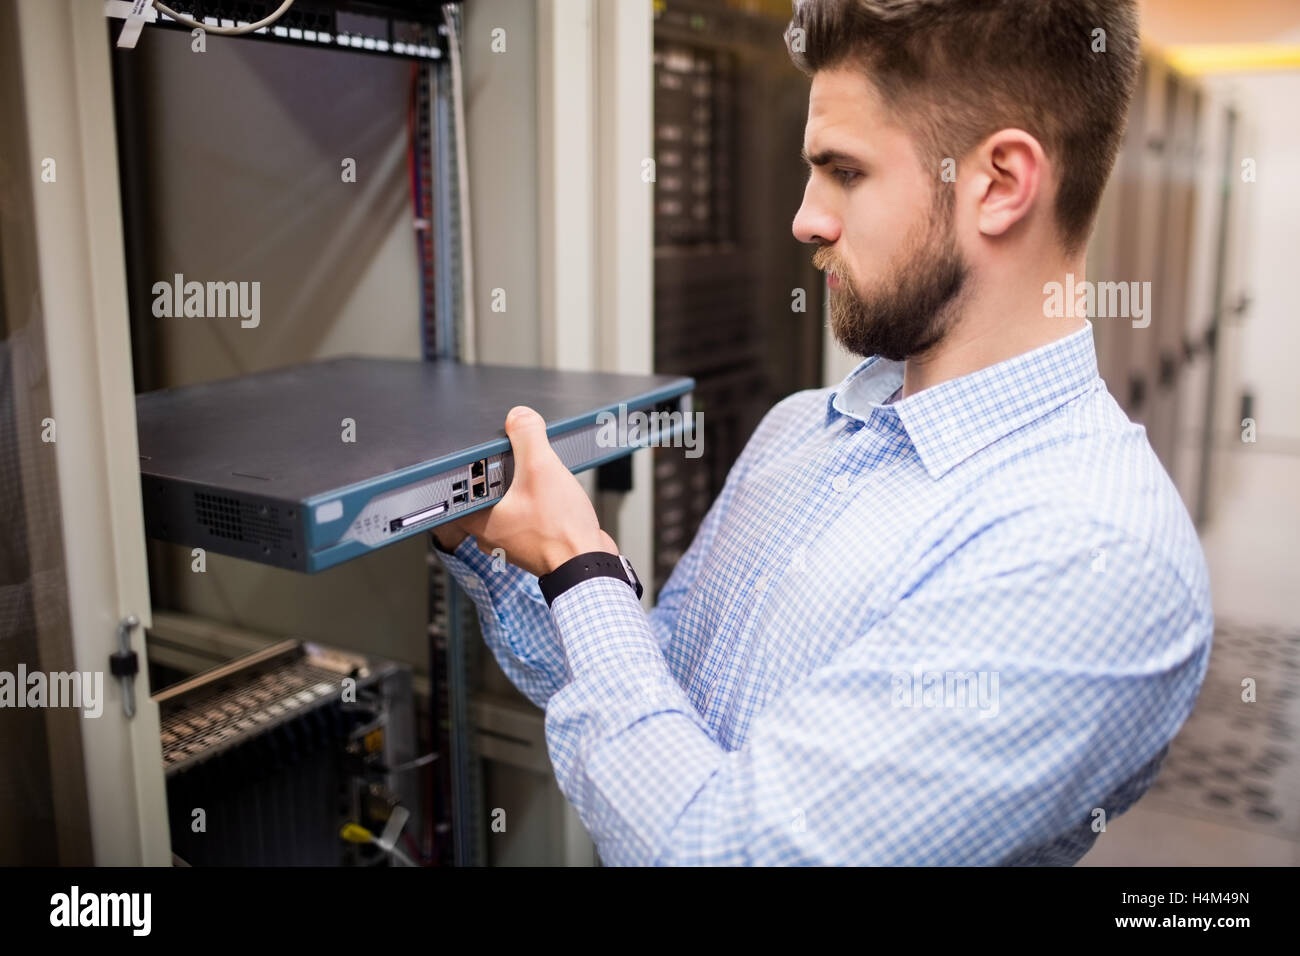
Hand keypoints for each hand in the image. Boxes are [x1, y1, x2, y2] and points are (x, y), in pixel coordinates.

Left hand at [454, 406, 616, 576]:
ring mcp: (512, 540)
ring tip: (533, 471)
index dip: (465, 465)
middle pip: (484, 492)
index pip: (457, 485)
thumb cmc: (560, 533)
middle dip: (497, 472)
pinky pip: (527, 514)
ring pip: (507, 504)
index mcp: (478, 519)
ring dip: (519, 487)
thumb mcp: (541, 469)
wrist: (588, 564)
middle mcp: (489, 533)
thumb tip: (518, 416)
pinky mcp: (533, 542)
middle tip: (508, 455)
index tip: (475, 452)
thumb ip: (527, 437)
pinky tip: (550, 492)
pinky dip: (535, 502)